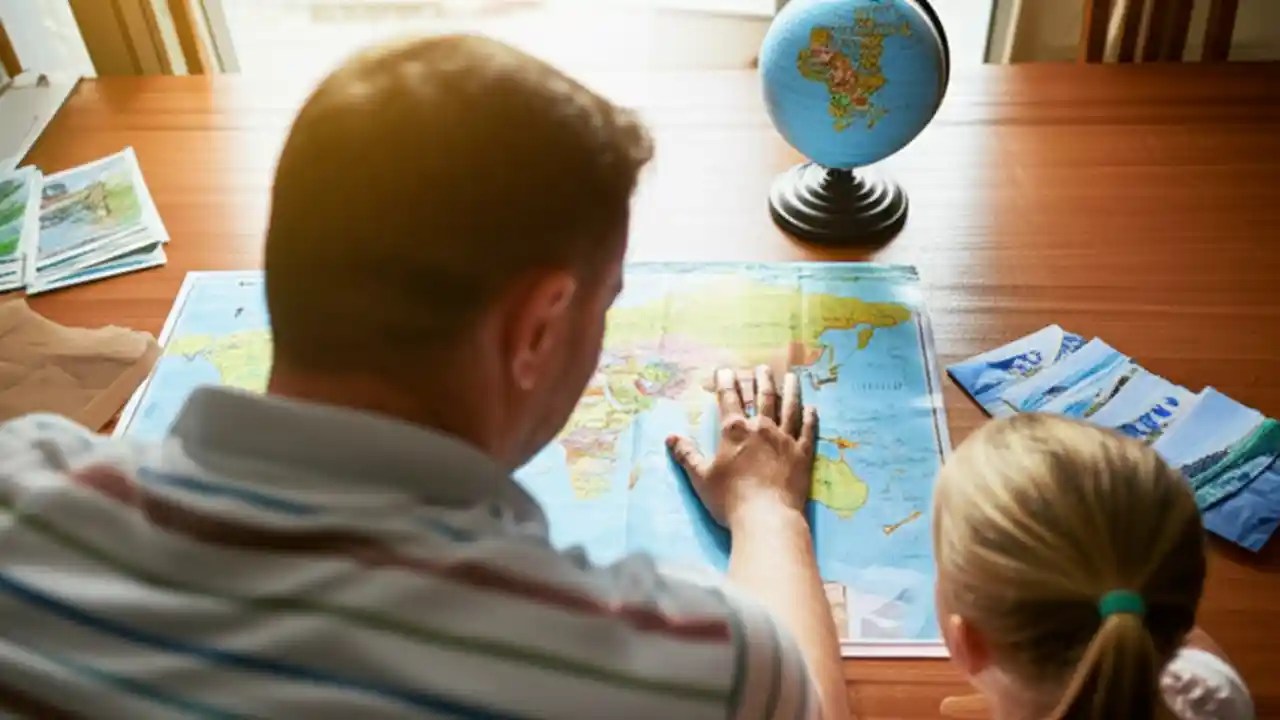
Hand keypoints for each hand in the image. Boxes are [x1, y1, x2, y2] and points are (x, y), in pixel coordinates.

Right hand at [667, 366, 816, 528]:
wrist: (766, 518)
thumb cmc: (730, 499)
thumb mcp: (701, 477)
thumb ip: (687, 454)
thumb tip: (670, 437)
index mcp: (735, 431)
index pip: (729, 398)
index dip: (726, 381)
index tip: (726, 370)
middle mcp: (762, 428)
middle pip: (763, 396)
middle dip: (762, 379)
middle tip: (763, 368)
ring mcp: (786, 439)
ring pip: (790, 407)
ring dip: (790, 390)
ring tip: (792, 377)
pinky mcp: (804, 454)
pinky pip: (809, 430)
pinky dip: (811, 417)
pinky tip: (812, 408)